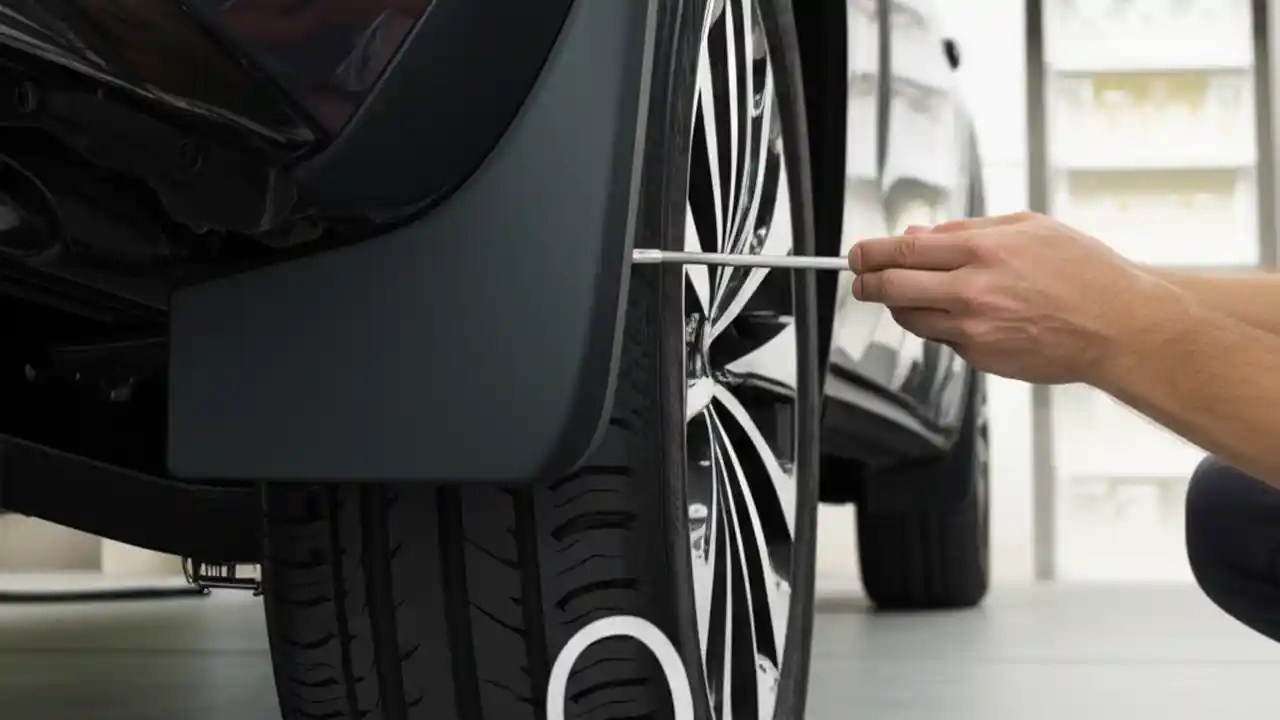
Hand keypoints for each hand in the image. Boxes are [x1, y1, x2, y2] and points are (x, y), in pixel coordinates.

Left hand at [847, 212, 1195, 384]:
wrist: (1119, 325)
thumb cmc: (1082, 271)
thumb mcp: (1028, 229)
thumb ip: (966, 231)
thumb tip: (916, 236)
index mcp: (983, 251)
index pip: (904, 250)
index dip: (870, 253)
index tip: (856, 255)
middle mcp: (973, 291)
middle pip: (892, 288)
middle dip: (866, 283)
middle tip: (859, 280)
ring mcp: (974, 329)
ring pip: (911, 318)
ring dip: (900, 306)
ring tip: (910, 294)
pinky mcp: (981, 356)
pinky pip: (943, 339)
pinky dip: (941, 326)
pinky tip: (965, 315)